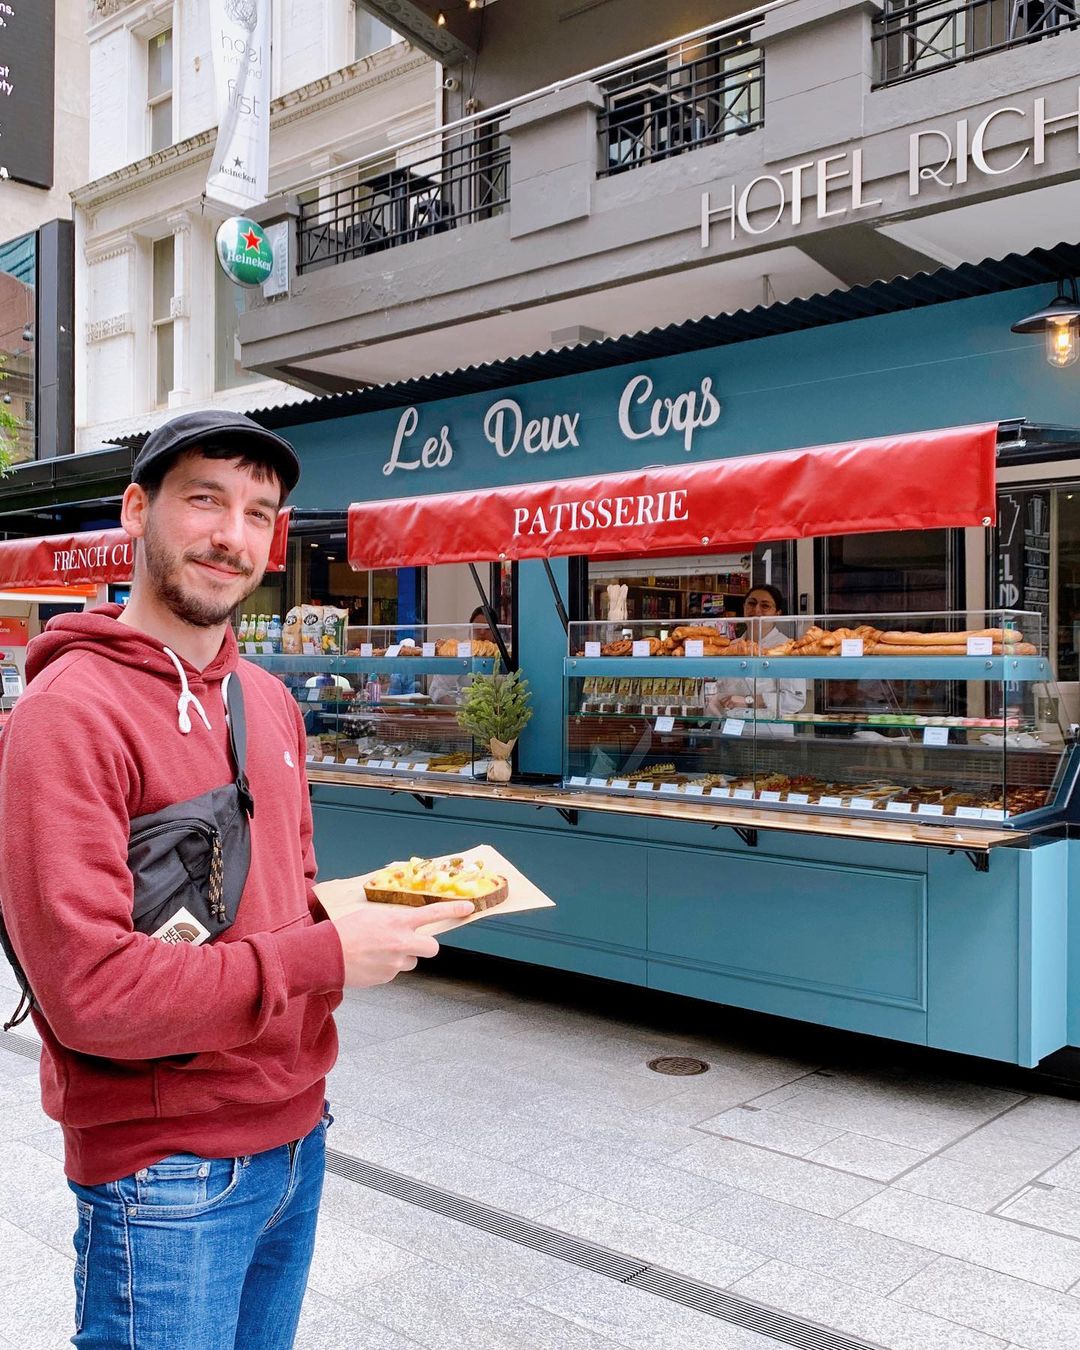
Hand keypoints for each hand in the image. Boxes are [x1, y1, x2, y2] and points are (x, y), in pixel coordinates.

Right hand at [331, 900, 474, 987]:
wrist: (325, 955)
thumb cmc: (344, 931)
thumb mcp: (370, 915)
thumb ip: (392, 919)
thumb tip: (404, 924)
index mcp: (397, 921)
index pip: (432, 913)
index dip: (453, 909)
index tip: (469, 907)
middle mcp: (401, 942)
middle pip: (432, 947)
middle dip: (427, 946)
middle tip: (413, 943)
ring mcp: (396, 962)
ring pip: (411, 961)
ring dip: (402, 957)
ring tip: (378, 952)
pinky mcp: (388, 977)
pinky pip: (395, 971)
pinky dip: (387, 967)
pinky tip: (370, 962)